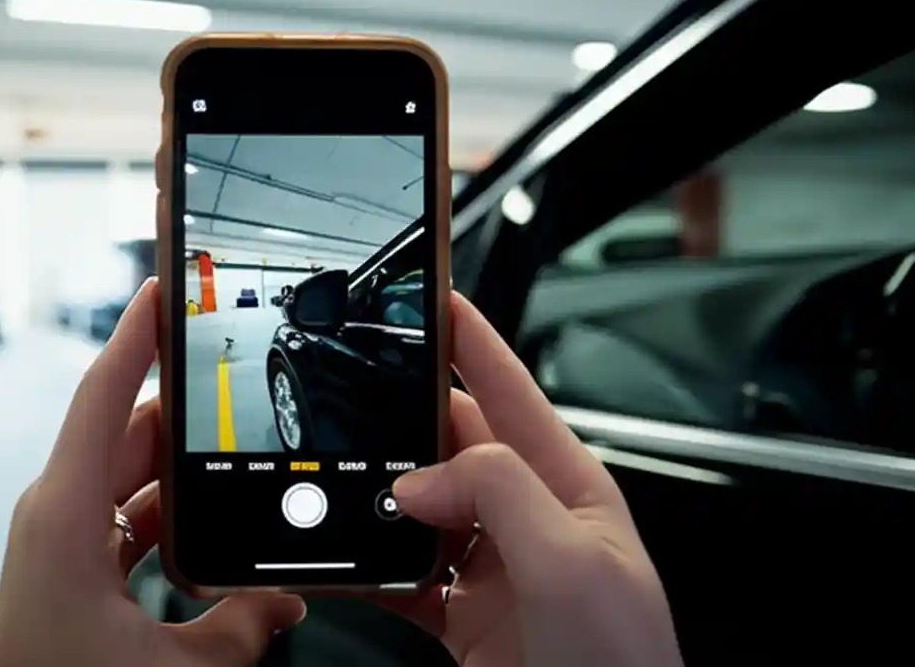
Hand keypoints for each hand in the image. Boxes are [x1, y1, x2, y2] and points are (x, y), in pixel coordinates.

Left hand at [0, 278, 305, 666]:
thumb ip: (245, 626)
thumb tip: (288, 601)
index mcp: (65, 516)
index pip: (102, 396)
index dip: (137, 335)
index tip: (164, 287)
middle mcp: (58, 513)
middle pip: (130, 431)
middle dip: (190, 407)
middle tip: (241, 378)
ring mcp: (64, 537)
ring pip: (134, 473)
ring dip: (186, 466)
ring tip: (242, 453)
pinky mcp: (74, 563)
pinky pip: (130, 512)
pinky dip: (173, 509)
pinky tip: (217, 522)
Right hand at [386, 294, 681, 666]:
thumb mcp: (570, 564)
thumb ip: (498, 496)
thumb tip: (421, 478)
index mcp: (567, 487)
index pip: (510, 393)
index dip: (470, 342)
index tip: (433, 298)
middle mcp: (526, 519)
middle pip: (452, 446)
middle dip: (405, 425)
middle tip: (355, 406)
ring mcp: (490, 567)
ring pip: (419, 508)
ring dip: (381, 500)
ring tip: (343, 488)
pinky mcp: (459, 615)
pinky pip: (401, 575)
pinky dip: (370, 567)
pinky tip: (349, 561)